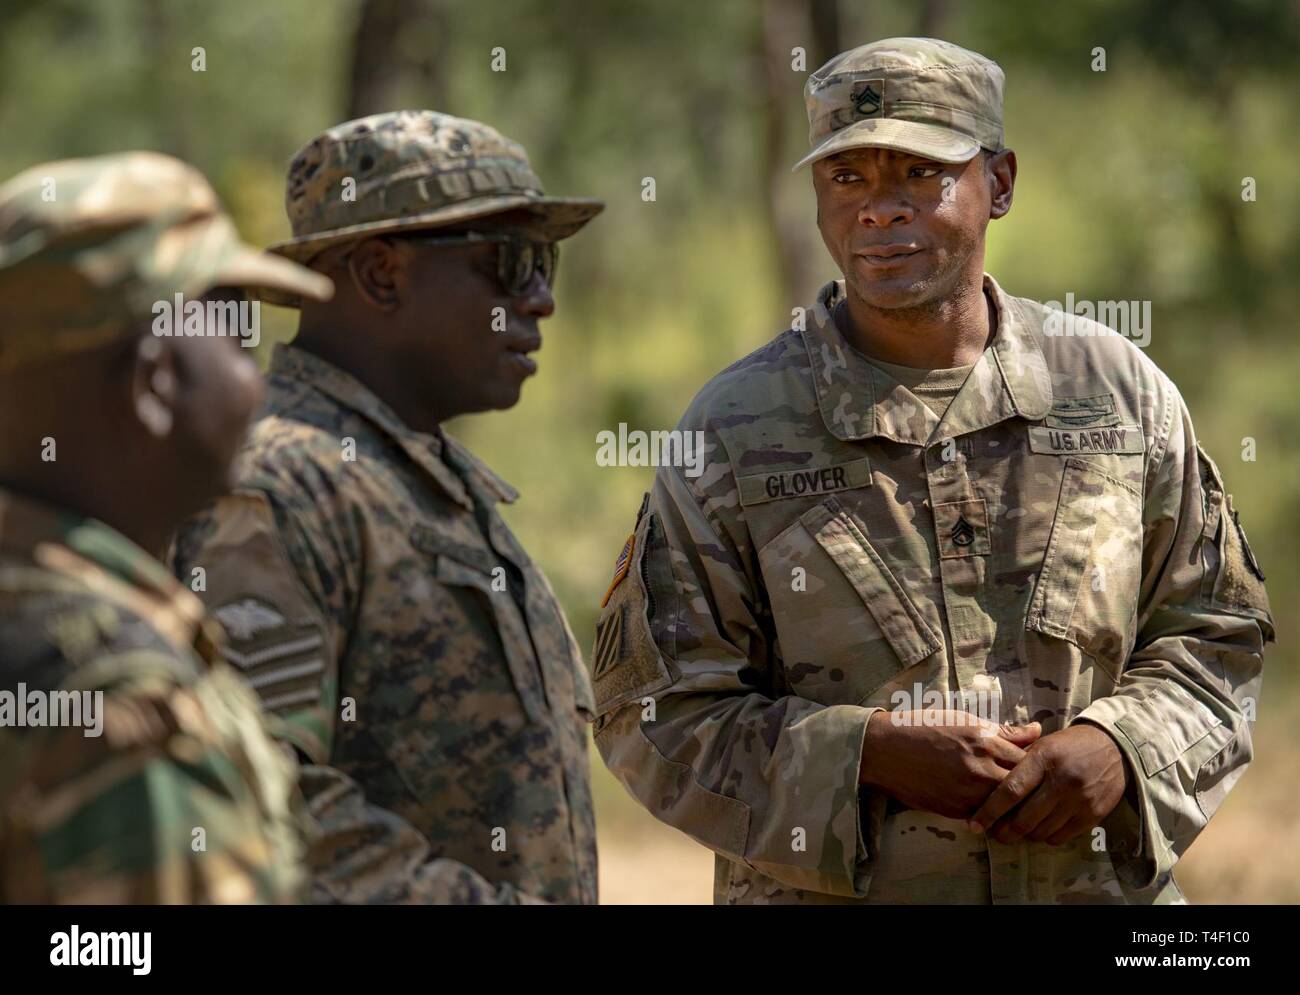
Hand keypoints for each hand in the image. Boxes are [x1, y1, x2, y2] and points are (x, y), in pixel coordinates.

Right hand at [859, 709, 1041, 819]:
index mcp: (985, 742)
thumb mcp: (964, 720)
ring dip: (1014, 806)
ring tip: (1018, 803)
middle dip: (1031, 790)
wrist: (885, 750)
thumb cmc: (923, 727)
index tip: (1038, 767)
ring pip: (1007, 807)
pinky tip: (994, 809)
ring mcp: (968, 793)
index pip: (1029, 760)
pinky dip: (993, 814)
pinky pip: (985, 817)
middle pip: (1024, 788)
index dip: (1037, 765)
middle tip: (1035, 790)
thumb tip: (1038, 730)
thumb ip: (1004, 731)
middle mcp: (980, 769)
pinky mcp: (955, 810)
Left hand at [967, 721, 1128, 845]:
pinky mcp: (1094, 814)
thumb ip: (1016, 763)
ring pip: (1041, 831)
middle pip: (1024, 818)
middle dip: (1004, 831)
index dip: (989, 812)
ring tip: (1017, 831)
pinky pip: (1061, 837)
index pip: (1010, 791)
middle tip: (995, 833)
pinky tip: (1040, 830)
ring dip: (1025, 835)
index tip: (975, 825)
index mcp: (1043, 758)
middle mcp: (1061, 780)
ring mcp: (1079, 800)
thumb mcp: (1042, 745)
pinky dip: (1046, 837)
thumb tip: (986, 786)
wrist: (1114, 746)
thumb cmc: (1068, 746)